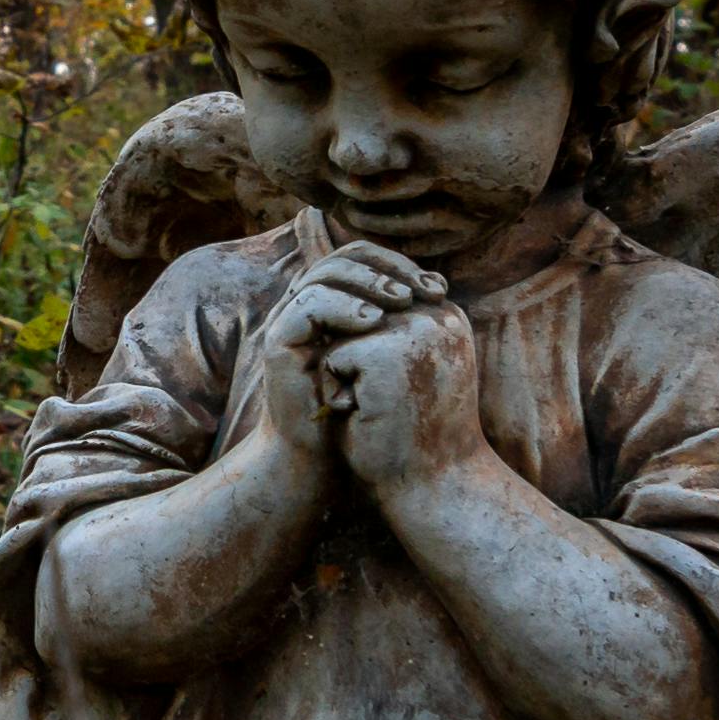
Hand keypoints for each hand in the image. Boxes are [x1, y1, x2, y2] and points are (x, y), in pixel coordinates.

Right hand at [244, 240, 443, 467]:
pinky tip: (374, 323)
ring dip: (367, 283)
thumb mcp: (391, 359)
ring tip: (401, 302)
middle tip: (421, 290)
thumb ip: (402, 322)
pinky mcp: (278, 343)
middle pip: (343, 257)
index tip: (439, 288)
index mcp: (333, 304)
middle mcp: (308, 306)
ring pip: (324, 274)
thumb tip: (440, 286)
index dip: (401, 264)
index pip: (363, 258)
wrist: (319, 462)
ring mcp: (289, 322)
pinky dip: (342, 308)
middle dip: (388, 268)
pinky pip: (308, 306)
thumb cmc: (361, 417)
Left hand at [316, 290, 489, 496]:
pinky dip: (338, 393)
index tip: (397, 390)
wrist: (436, 486)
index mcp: (447, 316)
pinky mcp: (383, 355)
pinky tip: (370, 416)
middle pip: (358, 317)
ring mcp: (413, 332)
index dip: (369, 350)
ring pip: (343, 336)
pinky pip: (331, 359)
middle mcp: (436, 316)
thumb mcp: (410, 368)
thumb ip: (389, 330)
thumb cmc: (417, 433)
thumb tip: (337, 303)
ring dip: (348, 375)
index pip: (378, 305)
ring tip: (382, 407)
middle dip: (358, 363)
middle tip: (394, 405)